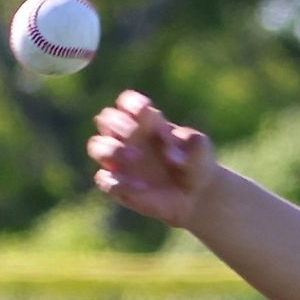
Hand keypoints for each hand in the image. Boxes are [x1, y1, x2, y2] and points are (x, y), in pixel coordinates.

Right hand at [87, 90, 216, 228]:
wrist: (196, 196)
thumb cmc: (196, 164)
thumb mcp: (202, 149)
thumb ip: (191, 141)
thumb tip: (170, 153)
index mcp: (146, 122)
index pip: (128, 103)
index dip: (131, 103)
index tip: (144, 109)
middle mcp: (127, 139)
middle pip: (106, 119)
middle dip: (118, 124)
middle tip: (134, 134)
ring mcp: (119, 162)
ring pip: (97, 146)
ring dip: (111, 150)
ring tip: (134, 158)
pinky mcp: (118, 186)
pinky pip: (105, 181)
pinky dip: (120, 183)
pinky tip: (142, 188)